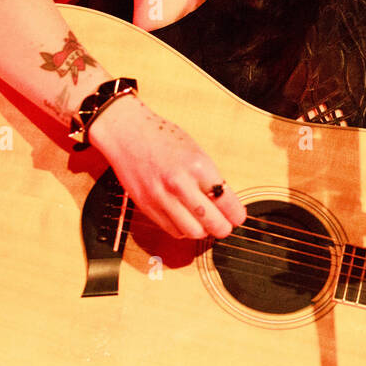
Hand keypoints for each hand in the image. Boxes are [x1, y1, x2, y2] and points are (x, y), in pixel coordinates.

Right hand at [87, 94, 246, 239]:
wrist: (126, 132)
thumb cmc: (162, 137)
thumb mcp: (196, 151)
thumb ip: (210, 177)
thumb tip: (226, 203)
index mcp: (198, 166)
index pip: (226, 202)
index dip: (236, 215)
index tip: (238, 217)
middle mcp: (180, 184)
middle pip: (212, 223)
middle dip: (223, 228)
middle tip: (225, 225)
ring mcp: (161, 197)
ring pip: (193, 232)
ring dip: (203, 231)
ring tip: (205, 222)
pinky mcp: (147, 206)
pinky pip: (173, 231)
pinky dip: (183, 230)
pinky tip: (186, 219)